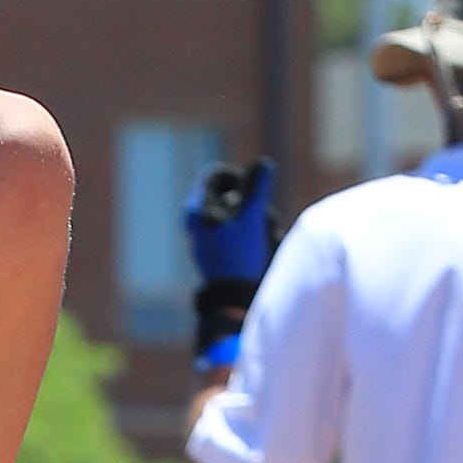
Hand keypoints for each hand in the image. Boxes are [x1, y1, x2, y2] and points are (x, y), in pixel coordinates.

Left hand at [186, 156, 275, 290]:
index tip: (253, 190)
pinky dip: (248, 232)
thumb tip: (263, 163)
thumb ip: (257, 189)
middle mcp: (195, 220)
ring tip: (267, 232)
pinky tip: (262, 243)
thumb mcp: (251, 219)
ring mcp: (203, 235)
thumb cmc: (240, 258)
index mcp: (196, 209)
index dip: (238, 177)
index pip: (215, 176)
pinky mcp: (213, 248)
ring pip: (232, 213)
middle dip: (250, 202)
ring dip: (253, 218)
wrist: (233, 298)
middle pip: (227, 194)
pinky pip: (232, 230)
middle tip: (262, 214)